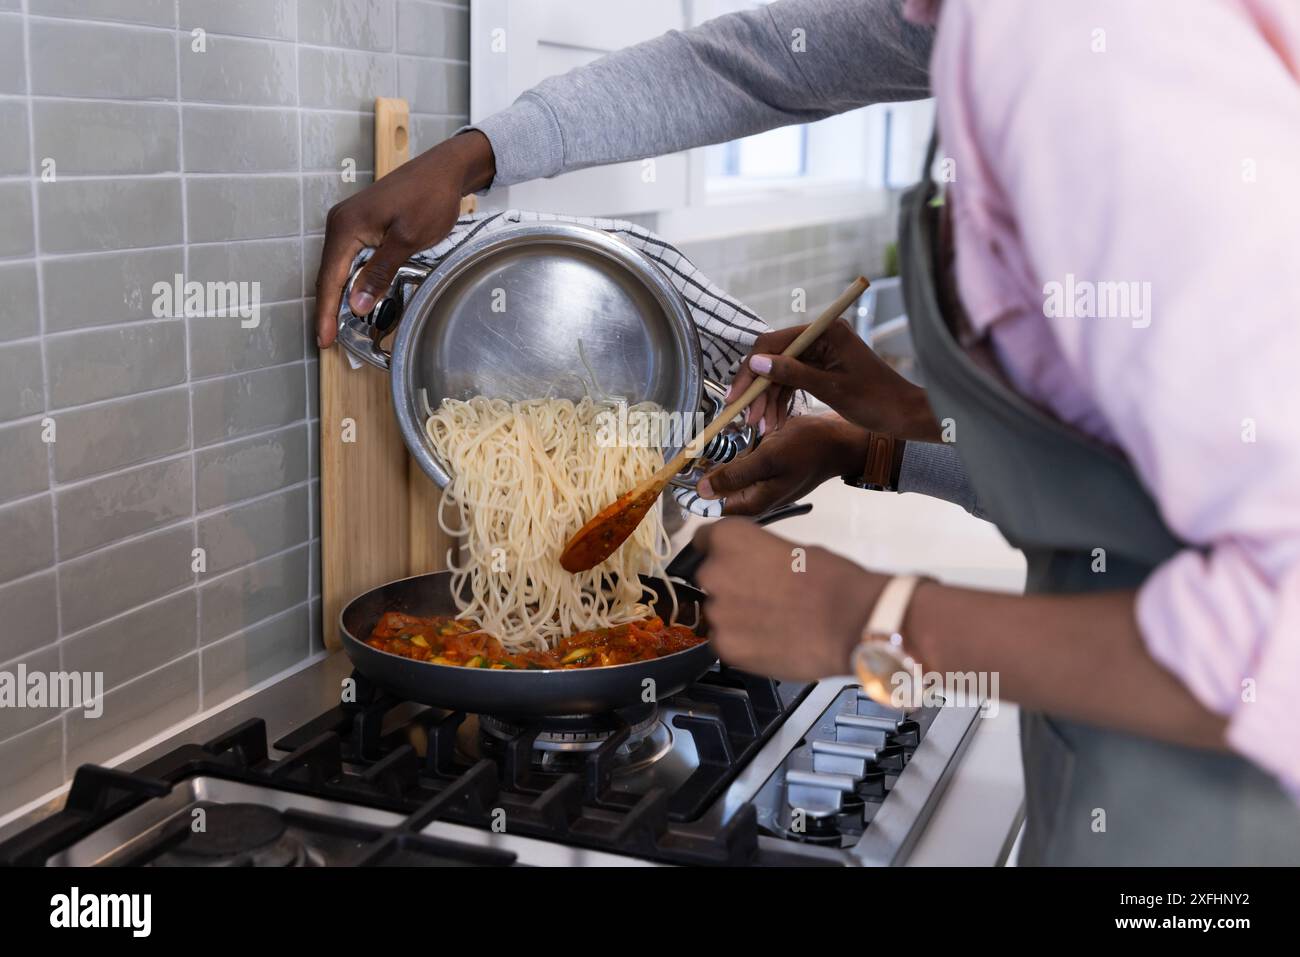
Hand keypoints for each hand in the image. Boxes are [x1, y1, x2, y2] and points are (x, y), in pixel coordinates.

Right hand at [313, 131, 495, 347]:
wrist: (444, 171)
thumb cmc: (429, 199)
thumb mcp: (407, 240)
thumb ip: (379, 273)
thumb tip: (356, 304)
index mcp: (346, 226)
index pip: (330, 278)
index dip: (327, 313)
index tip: (324, 340)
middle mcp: (341, 223)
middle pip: (331, 274)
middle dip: (331, 308)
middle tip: (333, 341)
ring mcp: (350, 222)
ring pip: (341, 268)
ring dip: (343, 296)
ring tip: (343, 327)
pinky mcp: (363, 224)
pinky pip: (352, 258)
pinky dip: (354, 280)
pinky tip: (359, 297)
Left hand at [691, 520, 886, 680]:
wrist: (849, 621)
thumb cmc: (831, 578)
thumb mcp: (791, 549)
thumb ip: (760, 556)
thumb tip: (756, 570)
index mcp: (728, 538)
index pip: (704, 540)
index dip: (719, 552)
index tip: (731, 560)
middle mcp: (713, 572)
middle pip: (709, 579)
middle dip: (729, 586)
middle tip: (760, 596)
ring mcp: (716, 612)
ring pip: (717, 613)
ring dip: (735, 616)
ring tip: (770, 623)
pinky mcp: (725, 647)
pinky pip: (724, 641)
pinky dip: (741, 643)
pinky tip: (769, 642)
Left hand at [697, 413, 868, 515]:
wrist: (841, 440)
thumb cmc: (808, 450)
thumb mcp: (768, 459)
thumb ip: (735, 475)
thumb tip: (702, 491)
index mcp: (756, 501)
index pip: (715, 505)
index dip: (696, 491)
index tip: (680, 472)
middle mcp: (759, 495)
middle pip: (722, 490)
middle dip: (706, 473)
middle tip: (691, 452)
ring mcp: (766, 481)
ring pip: (733, 474)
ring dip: (721, 460)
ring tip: (704, 444)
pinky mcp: (772, 466)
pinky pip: (747, 462)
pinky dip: (738, 451)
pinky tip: (733, 437)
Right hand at [728, 318, 940, 440]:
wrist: (905, 415)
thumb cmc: (877, 401)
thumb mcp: (831, 389)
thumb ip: (793, 374)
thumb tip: (757, 363)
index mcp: (826, 332)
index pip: (774, 343)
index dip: (751, 370)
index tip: (737, 397)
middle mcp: (821, 337)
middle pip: (774, 359)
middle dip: (759, 391)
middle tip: (748, 419)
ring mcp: (820, 353)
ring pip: (780, 374)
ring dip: (769, 401)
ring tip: (763, 428)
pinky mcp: (821, 369)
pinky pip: (792, 383)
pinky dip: (782, 403)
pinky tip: (775, 422)